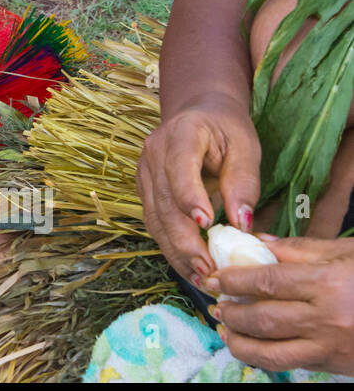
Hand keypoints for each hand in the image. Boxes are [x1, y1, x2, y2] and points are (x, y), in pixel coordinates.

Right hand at [137, 92, 261, 286]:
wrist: (199, 113)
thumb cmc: (226, 129)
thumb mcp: (246, 146)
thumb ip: (244, 182)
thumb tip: (241, 223)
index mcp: (181, 135)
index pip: (179, 169)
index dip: (189, 197)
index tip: (208, 224)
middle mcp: (153, 154)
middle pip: (164, 203)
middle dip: (185, 240)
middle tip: (209, 269)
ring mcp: (144, 173)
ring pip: (155, 219)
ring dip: (177, 251)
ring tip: (201, 277)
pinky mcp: (145, 191)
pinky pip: (155, 223)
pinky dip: (172, 247)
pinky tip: (190, 267)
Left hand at [210, 237, 353, 374]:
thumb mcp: (346, 253)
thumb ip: (299, 249)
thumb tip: (256, 242)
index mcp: (327, 284)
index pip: (265, 281)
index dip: (232, 279)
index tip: (213, 276)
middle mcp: (325, 319)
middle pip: (262, 318)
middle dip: (230, 311)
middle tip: (214, 301)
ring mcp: (329, 346)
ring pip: (270, 351)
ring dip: (239, 340)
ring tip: (224, 327)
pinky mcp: (334, 365)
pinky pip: (290, 364)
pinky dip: (263, 356)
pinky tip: (250, 345)